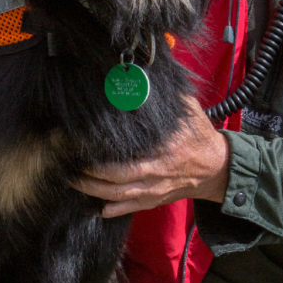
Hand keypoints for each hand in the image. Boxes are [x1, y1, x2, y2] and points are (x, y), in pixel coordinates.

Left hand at [76, 95, 229, 217]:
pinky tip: (92, 204)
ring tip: (72, 180)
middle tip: (67, 164)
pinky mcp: (152, 201)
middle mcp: (154, 174)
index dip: (99, 153)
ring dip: (91, 191)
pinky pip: (125, 209)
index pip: (125, 156)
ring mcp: (152, 191)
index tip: (80, 142)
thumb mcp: (189, 111)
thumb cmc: (200, 137)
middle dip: (87, 175)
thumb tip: (146, 73)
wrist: (216, 168)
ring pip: (115, 197)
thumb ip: (168, 95)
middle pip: (113, 179)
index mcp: (162, 152)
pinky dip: (107, 209)